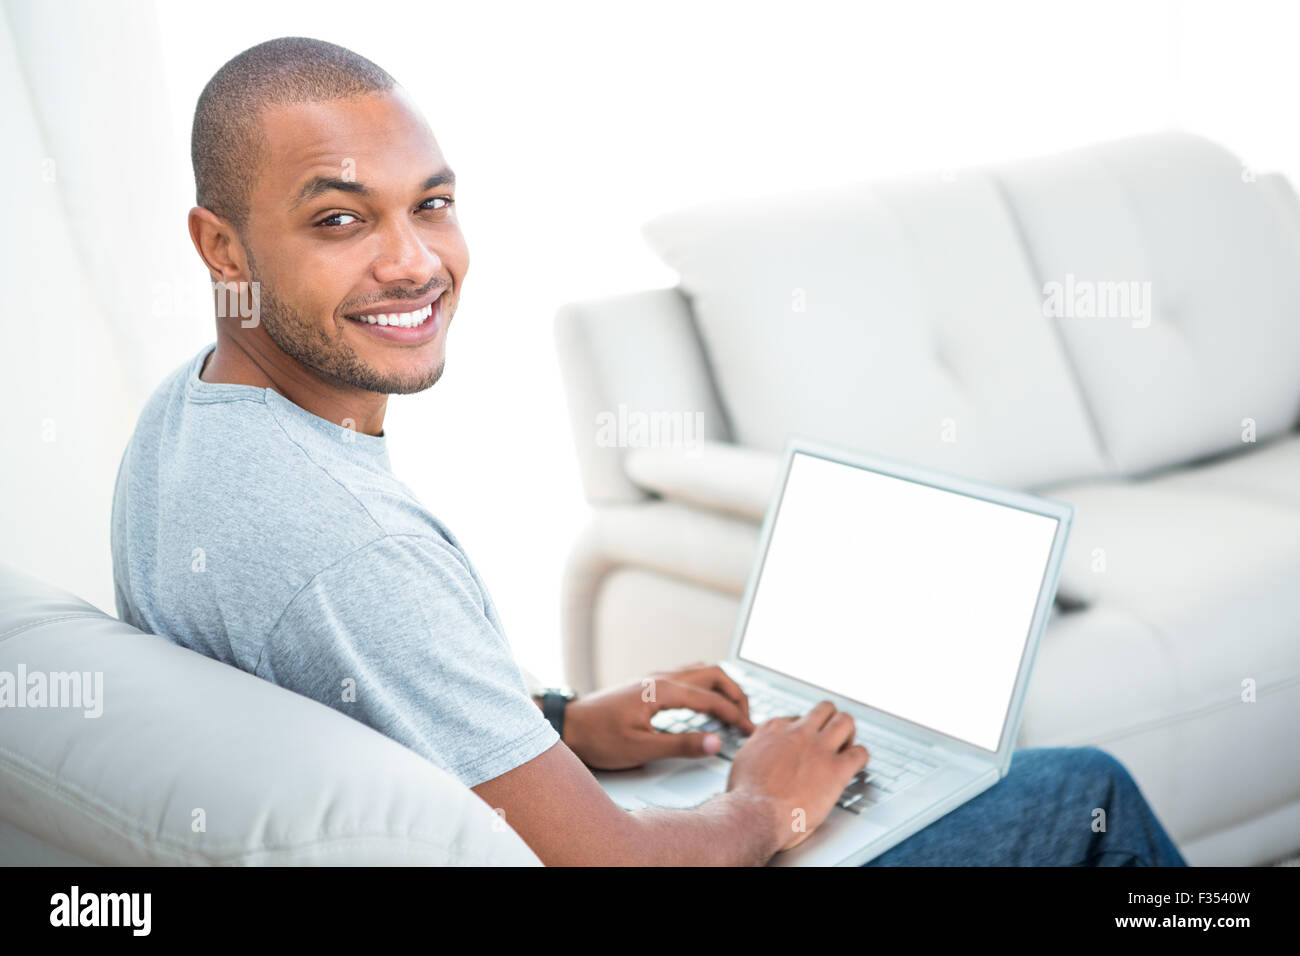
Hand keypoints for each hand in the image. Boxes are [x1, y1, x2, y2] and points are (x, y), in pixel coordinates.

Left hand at [560, 662, 755, 770]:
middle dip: (736, 694)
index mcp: (663, 691)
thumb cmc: (599, 738)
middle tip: (746, 719)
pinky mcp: (649, 685)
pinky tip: (706, 707)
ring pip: (701, 672)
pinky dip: (707, 688)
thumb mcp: (641, 748)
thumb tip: (716, 743)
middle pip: (713, 674)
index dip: (735, 715)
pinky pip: (688, 678)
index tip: (749, 732)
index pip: (712, 699)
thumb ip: (681, 745)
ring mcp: (655, 679)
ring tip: (733, 712)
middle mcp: (662, 678)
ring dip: (722, 688)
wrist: (569, 725)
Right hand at [727, 700, 868, 851]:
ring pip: (845, 721)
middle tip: (832, 737)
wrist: (754, 814)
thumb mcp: (744, 761)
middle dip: (830, 721)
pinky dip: (861, 758)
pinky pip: (860, 753)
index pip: (797, 718)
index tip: (804, 744)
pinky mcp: (836, 769)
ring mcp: (819, 748)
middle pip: (824, 709)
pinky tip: (856, 766)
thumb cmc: (745, 797)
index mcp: (774, 730)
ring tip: (846, 747)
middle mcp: (798, 732)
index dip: (803, 732)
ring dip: (848, 732)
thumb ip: (758, 751)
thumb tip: (763, 756)